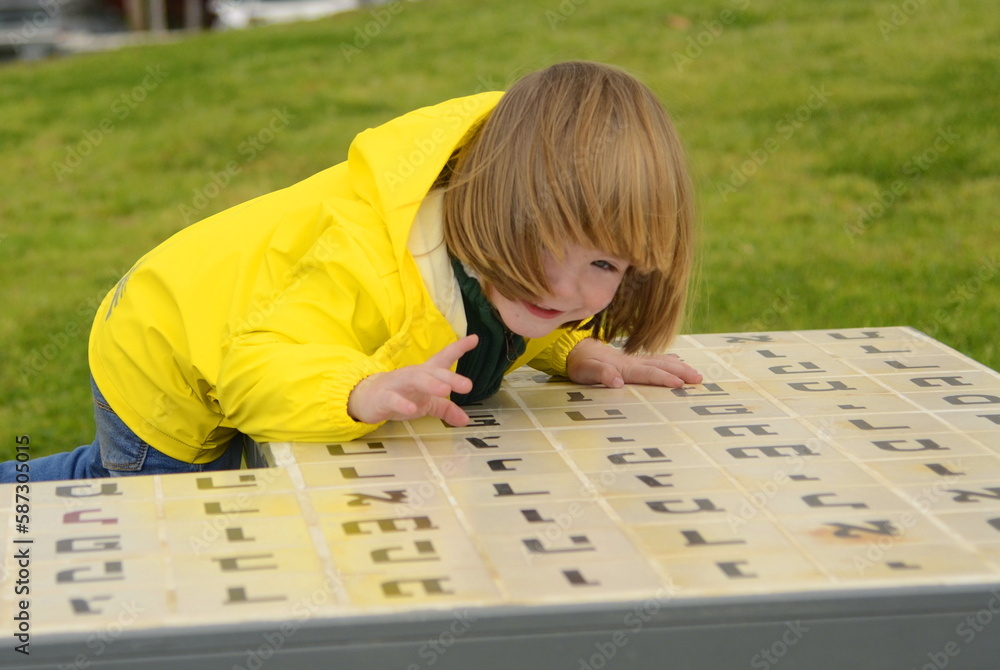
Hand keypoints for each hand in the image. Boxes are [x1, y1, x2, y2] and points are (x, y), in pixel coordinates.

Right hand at [347, 335, 477, 425]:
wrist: (366, 397)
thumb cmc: (401, 395)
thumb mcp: (427, 403)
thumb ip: (446, 409)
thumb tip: (466, 420)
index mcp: (426, 373)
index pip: (443, 357)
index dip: (458, 348)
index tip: (475, 338)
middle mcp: (414, 375)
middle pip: (432, 371)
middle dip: (450, 376)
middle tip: (467, 385)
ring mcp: (398, 384)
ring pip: (415, 379)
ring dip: (430, 384)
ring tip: (444, 390)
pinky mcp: (384, 397)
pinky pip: (393, 399)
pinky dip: (402, 404)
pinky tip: (412, 410)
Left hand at [565, 337, 702, 388]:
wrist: (573, 348)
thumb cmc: (579, 363)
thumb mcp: (585, 371)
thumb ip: (600, 374)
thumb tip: (618, 381)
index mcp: (623, 366)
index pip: (648, 373)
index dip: (664, 378)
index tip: (680, 384)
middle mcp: (632, 362)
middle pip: (661, 366)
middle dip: (681, 372)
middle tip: (699, 379)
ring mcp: (633, 360)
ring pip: (661, 362)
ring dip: (679, 367)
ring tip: (695, 373)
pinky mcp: (632, 361)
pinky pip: (655, 361)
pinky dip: (669, 362)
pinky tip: (677, 364)